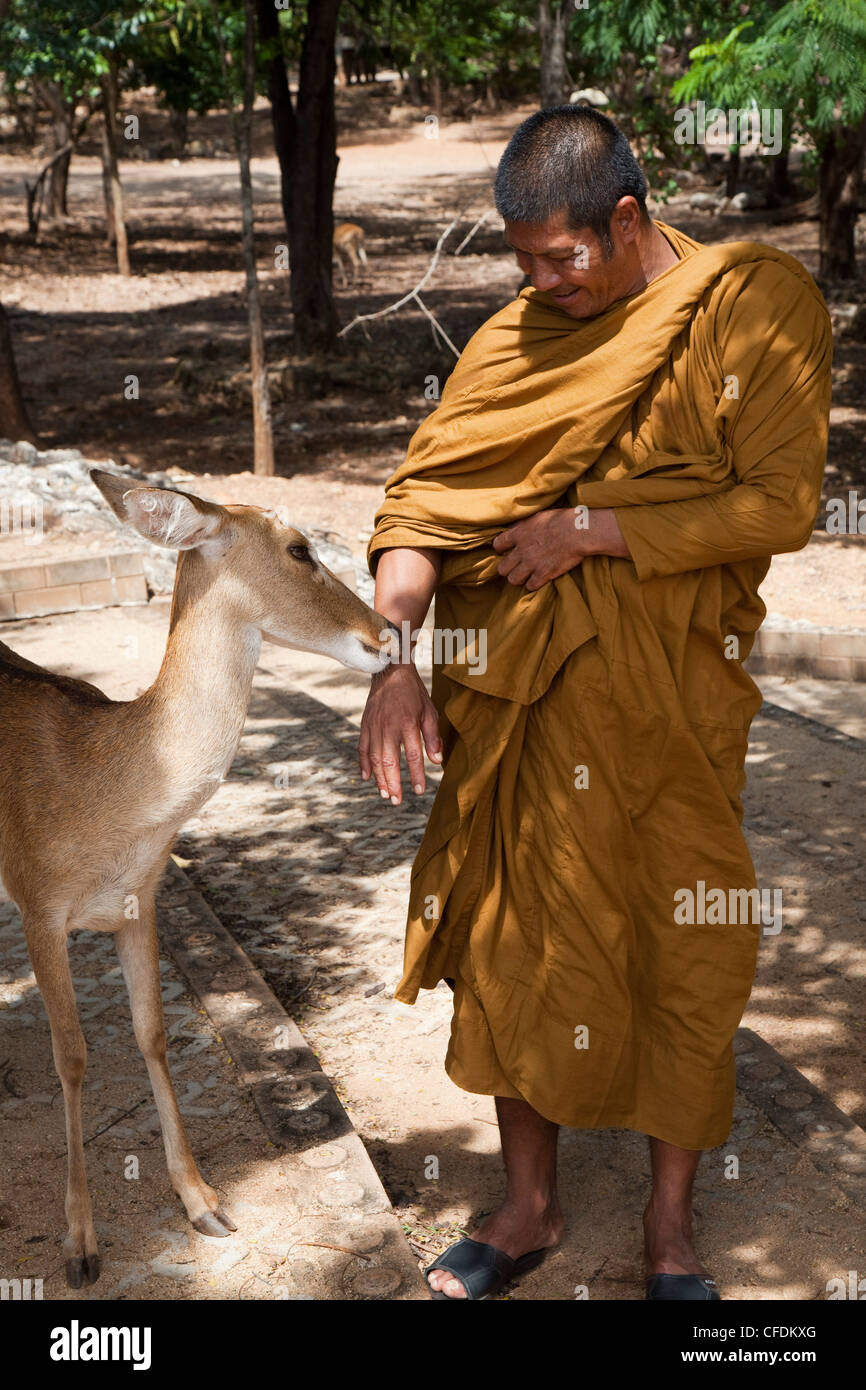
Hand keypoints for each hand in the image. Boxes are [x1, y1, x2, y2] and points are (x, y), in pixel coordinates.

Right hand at [359, 662, 441, 805]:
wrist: (390, 671)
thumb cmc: (413, 693)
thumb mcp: (429, 711)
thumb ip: (432, 736)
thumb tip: (437, 760)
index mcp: (407, 723)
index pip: (413, 756)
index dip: (417, 775)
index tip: (420, 791)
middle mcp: (388, 727)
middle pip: (389, 761)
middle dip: (393, 783)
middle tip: (396, 800)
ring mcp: (374, 726)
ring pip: (374, 758)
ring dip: (379, 778)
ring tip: (384, 794)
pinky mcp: (365, 724)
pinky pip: (362, 747)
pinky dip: (363, 763)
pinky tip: (367, 777)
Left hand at [492, 506, 629, 588]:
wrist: (579, 531)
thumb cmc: (562, 520)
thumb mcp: (537, 516)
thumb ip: (523, 524)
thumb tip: (514, 528)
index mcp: (519, 533)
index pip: (497, 544)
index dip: (500, 549)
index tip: (505, 550)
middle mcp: (522, 550)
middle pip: (502, 568)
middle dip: (507, 568)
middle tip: (515, 567)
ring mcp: (532, 563)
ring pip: (513, 580)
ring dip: (518, 578)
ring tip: (525, 575)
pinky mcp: (544, 574)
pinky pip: (530, 586)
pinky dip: (533, 584)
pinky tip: (537, 579)